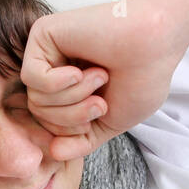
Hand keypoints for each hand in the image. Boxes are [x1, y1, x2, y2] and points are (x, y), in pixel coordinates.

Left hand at [21, 0, 182, 160]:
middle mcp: (56, 70)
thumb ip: (82, 140)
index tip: (103, 111)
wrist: (156, 42)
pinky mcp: (42, 35)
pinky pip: (32, 77)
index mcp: (72, 90)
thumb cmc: (143, 78)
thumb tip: (52, 153)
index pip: (51, 126)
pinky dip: (58, 82)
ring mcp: (47, 52)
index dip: (73, 130)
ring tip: (100, 76)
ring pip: (36, 98)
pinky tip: (79, 71)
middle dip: (73, 117)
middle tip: (101, 100)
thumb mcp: (112, 122)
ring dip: (72, 97)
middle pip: (41, 114)